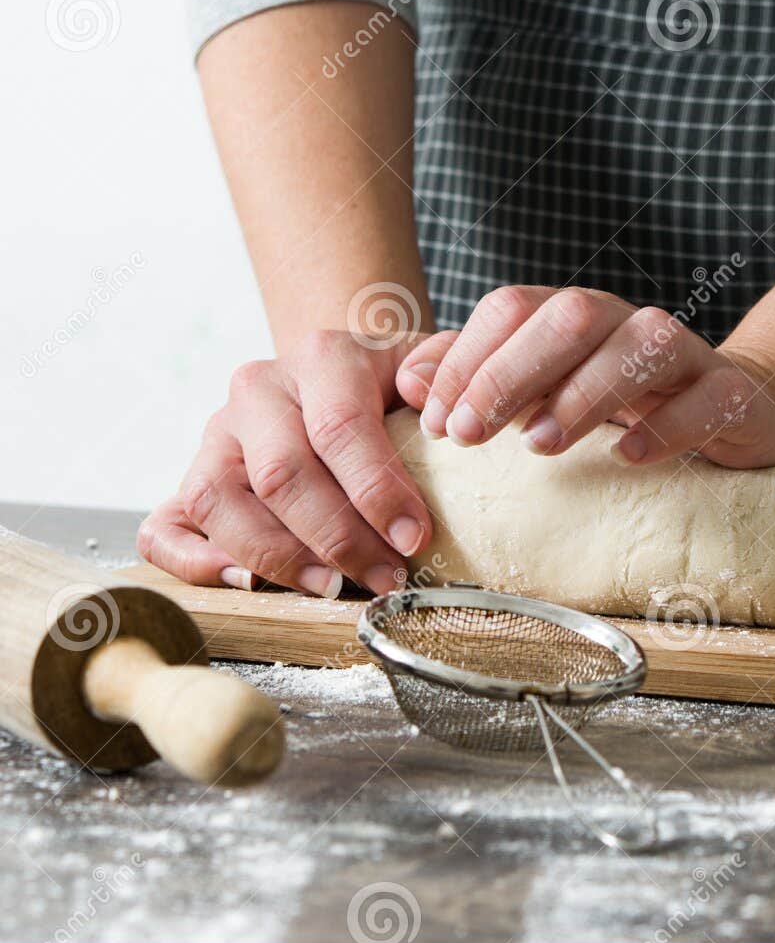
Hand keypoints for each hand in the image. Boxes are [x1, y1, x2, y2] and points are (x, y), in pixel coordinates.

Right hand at [138, 331, 433, 595]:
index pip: (338, 426)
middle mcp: (257, 390)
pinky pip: (164, 528)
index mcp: (319, 356)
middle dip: (338, 536)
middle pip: (280, 472)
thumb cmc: (394, 386)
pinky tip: (247, 583)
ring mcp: (216, 437)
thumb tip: (420, 393)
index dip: (375, 489)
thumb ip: (442, 366)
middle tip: (385, 576)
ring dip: (276, 555)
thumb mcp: (431, 364)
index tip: (414, 537)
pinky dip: (195, 563)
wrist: (342, 379)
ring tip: (331, 585)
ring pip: (218, 500)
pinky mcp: (191, 480)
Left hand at [395, 286, 774, 469]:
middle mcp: (629, 323)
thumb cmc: (625, 411)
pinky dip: (668, 424)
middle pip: (571, 314)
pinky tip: (629, 456)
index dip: (468, 357)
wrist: (738, 422)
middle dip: (510, 372)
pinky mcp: (736, 396)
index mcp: (576, 319)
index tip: (434, 423)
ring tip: (541, 446)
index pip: (513, 307)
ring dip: (585, 391)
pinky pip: (710, 395)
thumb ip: (479, 380)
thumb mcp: (546, 396)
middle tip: (467, 435)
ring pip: (644, 342)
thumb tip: (410, 379)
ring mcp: (690, 356)